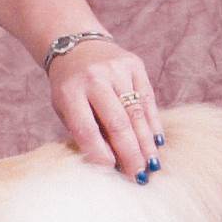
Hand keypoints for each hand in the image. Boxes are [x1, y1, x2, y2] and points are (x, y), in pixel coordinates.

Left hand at [47, 39, 163, 182]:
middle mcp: (94, 79)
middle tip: (139, 175)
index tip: (111, 171)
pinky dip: (153, 123)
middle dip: (130, 152)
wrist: (77, 46)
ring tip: (152, 165)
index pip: (86, 129)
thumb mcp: (65, 107)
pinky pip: (147, 99)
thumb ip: (83, 130)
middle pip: (117, 122)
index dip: (99, 152)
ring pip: (136, 112)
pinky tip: (156, 142)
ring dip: (146, 142)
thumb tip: (110, 162)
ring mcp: (116, 70)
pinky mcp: (134, 65)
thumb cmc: (70, 87)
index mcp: (69, 92)